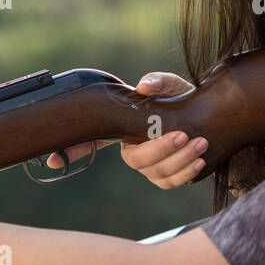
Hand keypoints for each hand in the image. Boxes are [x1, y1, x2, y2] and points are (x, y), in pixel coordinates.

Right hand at [46, 72, 207, 188]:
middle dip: (158, 150)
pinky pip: (171, 183)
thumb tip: (143, 87)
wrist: (210, 118)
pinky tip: (200, 160)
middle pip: (135, 161)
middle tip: (181, 135)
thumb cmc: (183, 100)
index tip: (53, 160)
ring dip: (180, 160)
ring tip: (200, 142)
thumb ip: (157, 81)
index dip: (74, 151)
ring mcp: (150, 165)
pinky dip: (186, 173)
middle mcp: (134, 149)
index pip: (94, 139)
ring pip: (156, 173)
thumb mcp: (172, 85)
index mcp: (125, 128)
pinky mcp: (168, 176)